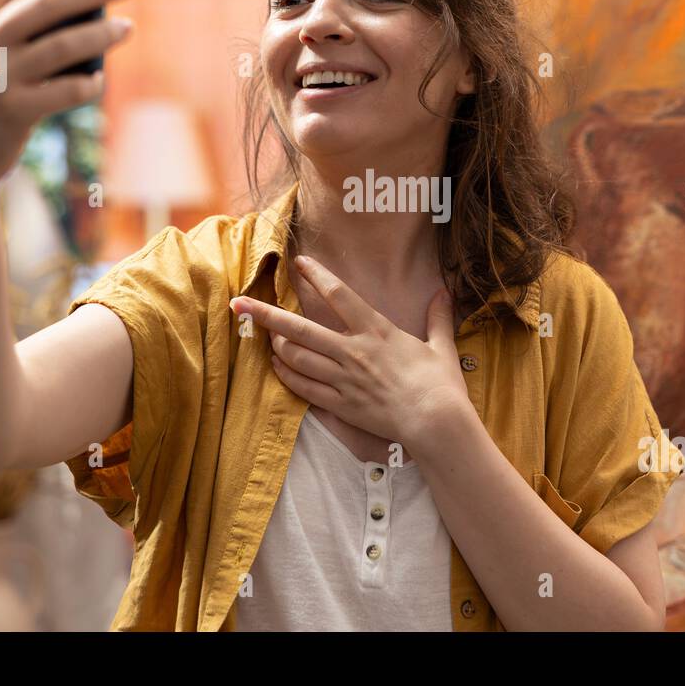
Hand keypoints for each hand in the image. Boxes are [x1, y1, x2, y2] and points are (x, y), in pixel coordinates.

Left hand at [229, 254, 473, 454]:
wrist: (435, 423)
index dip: (317, 275)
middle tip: (240, 302)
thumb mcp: (441, 346)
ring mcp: (343, 379)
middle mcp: (353, 351)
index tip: (299, 262)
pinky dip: (286, 374)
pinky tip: (278, 366)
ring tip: (266, 334)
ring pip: (295, 357)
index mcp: (377, 330)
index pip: (339, 294)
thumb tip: (444, 293)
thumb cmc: (441, 384)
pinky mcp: (340, 404)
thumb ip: (438, 318)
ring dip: (276, 344)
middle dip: (266, 313)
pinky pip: (303, 387)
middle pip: (299, 328)